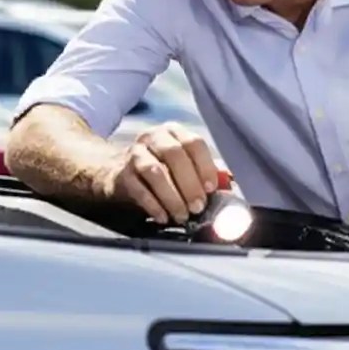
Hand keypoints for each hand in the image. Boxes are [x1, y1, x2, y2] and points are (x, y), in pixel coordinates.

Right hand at [99, 123, 219, 224]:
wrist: (116, 172)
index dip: (205, 166)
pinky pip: (138, 189)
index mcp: (173, 132)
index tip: (212, 188)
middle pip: (174, 155)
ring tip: (182, 215)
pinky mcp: (121, 174)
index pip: (193, 142)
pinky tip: (163, 217)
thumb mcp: (182, 164)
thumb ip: (205, 170)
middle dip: (189, 183)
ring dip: (172, 196)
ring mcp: (134, 154)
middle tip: (198, 206)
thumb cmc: (159, 167)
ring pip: (155, 172)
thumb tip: (231, 180)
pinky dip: (153, 205)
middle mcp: (153, 137)